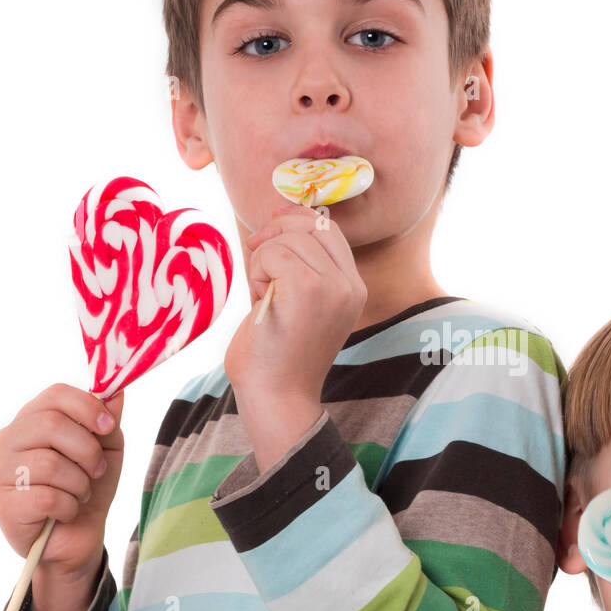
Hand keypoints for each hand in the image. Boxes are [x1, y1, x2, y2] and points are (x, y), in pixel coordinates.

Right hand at [0, 384, 124, 579]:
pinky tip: (65, 511)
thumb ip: (108, 420)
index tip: (108, 426)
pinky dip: (68, 506)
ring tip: (80, 493)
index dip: (87, 407)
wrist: (78, 536)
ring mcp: (2, 472)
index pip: (55, 394)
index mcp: (33, 419)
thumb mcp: (106, 450)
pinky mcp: (4, 505)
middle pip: (51, 425)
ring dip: (80, 483)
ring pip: (50, 463)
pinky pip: (46, 497)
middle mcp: (9, 440)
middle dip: (88, 451)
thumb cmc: (87, 486)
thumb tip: (117, 390)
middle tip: (96, 470)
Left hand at [224, 202, 366, 415]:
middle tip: (256, 264)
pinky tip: (260, 301)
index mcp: (354, 289)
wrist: (276, 397)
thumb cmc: (277, 354)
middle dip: (275, 236)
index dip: (297, 218)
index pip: (329, 230)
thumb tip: (282, 213)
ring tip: (264, 297)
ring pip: (287, 239)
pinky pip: (271, 254)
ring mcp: (333, 287)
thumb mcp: (299, 301)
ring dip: (262, 262)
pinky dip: (256, 273)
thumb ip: (301, 263)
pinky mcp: (308, 289)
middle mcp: (350, 286)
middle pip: (311, 226)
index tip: (270, 223)